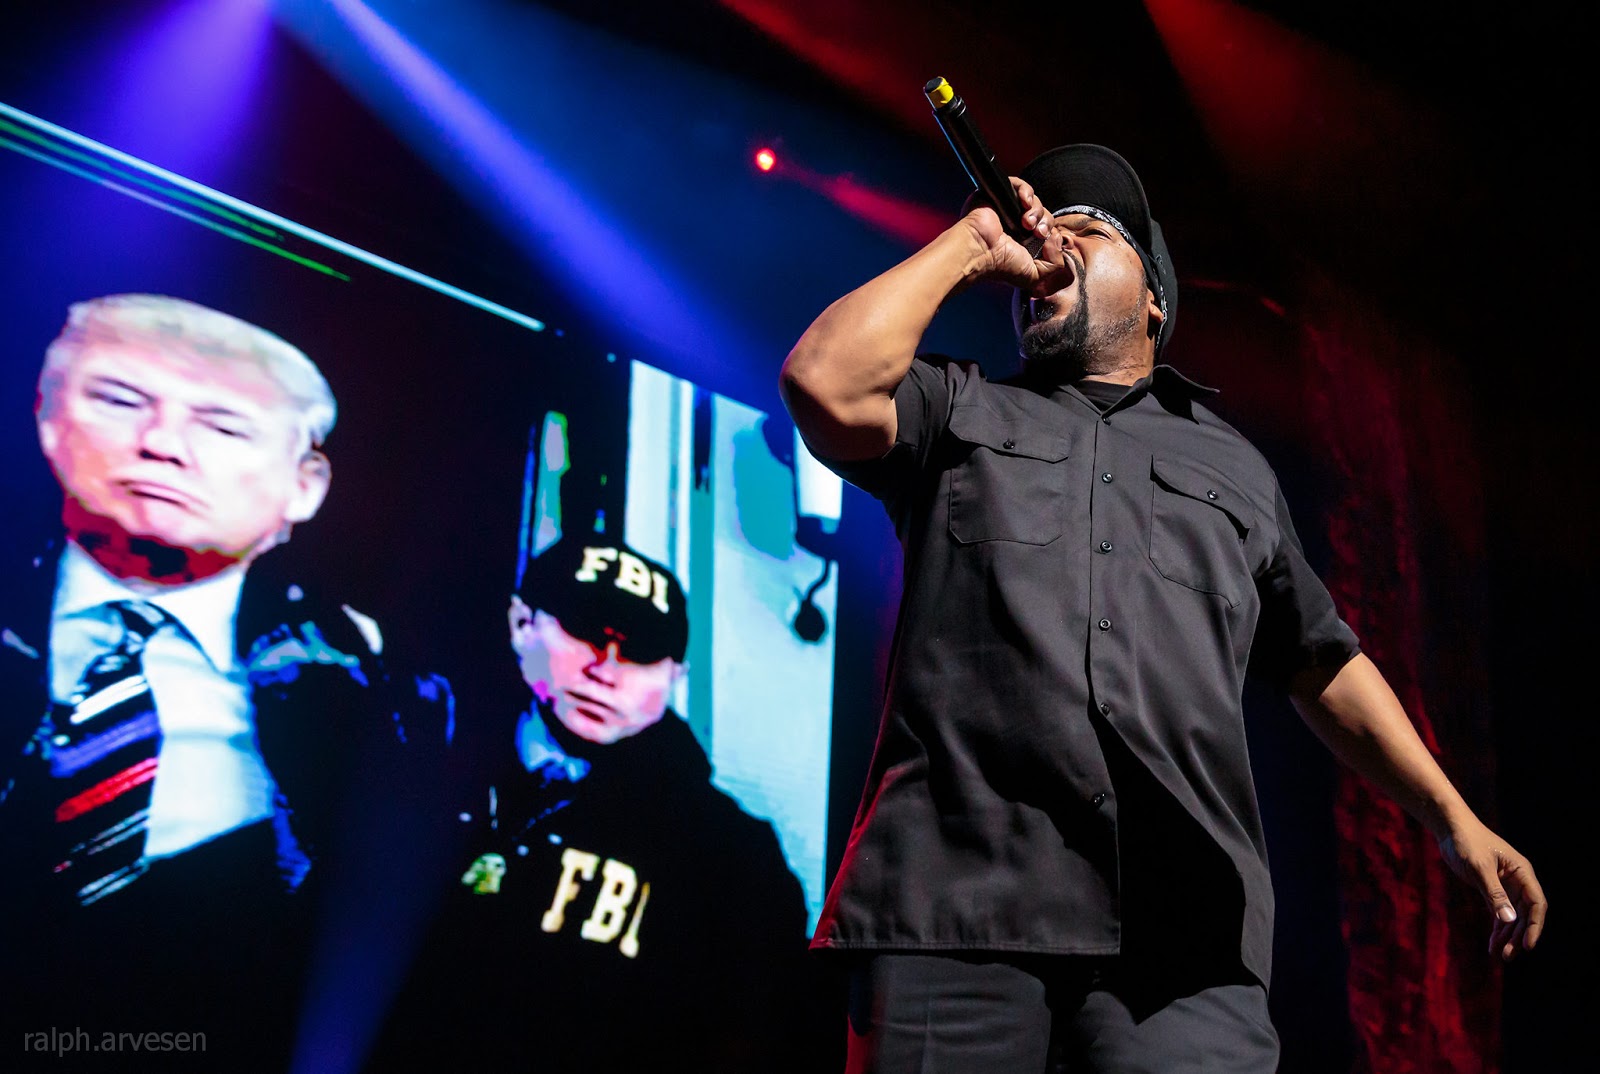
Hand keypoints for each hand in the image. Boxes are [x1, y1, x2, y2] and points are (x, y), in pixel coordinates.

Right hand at [960, 177, 1063, 289]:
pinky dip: (1027, 191)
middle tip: (1037, 232)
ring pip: (1035, 201)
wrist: (980, 251)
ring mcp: (1008, 210)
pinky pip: (1020, 185)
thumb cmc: (1001, 266)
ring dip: (1037, 210)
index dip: (1052, 233)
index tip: (1045, 240)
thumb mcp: (1035, 276)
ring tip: (1027, 222)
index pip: (1048, 231)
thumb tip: (1056, 239)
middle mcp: (1017, 226)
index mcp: (1024, 243)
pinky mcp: (999, 195)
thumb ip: (1055, 264)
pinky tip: (1024, 202)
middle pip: (1045, 215)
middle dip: (1046, 222)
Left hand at [1438, 820, 1546, 960]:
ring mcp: (1506, 886)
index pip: (1537, 904)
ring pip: (1513, 917)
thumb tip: (1509, 919)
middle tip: (1507, 956)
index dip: (1534, 926)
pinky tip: (1493, 944)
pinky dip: (1497, 928)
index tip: (1527, 946)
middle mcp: (1518, 881)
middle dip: (1518, 936)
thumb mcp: (1479, 867)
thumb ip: (1494, 893)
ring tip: (1500, 955)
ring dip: (1508, 936)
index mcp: (1522, 872)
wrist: (1449, 828)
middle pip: (1525, 914)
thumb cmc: (1466, 842)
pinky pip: (1499, 913)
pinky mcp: (1492, 889)